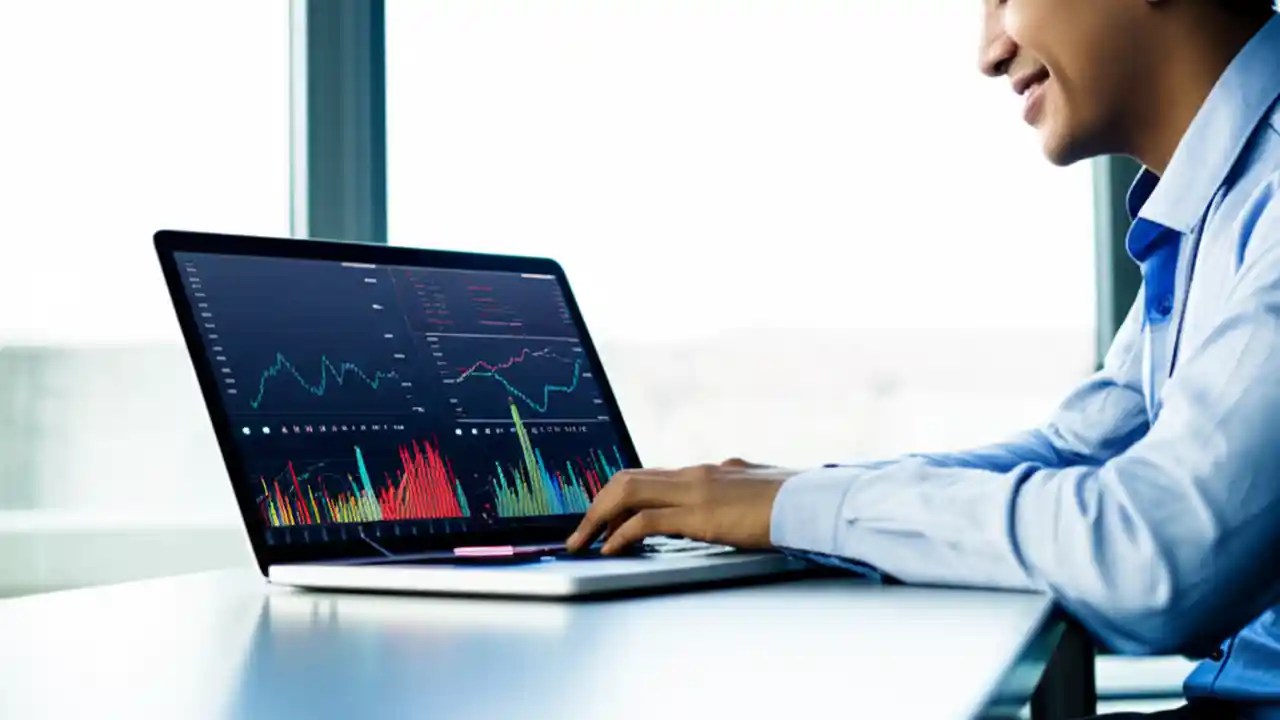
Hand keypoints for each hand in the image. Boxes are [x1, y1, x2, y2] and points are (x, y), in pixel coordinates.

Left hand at [565, 458, 793, 554]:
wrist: (816, 501)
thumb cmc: (798, 500)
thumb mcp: (759, 488)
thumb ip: (738, 487)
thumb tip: (732, 491)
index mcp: (709, 470)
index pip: (651, 476)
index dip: (619, 495)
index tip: (602, 515)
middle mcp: (696, 474)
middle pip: (628, 478)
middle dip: (596, 504)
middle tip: (580, 530)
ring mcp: (695, 491)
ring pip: (627, 492)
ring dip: (597, 517)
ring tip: (582, 541)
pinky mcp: (700, 515)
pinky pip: (645, 521)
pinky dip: (620, 534)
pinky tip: (610, 549)